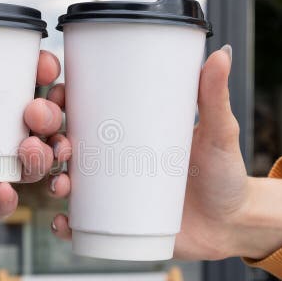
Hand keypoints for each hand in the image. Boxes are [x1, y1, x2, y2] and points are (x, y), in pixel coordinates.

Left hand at [0, 37, 62, 228]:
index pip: (21, 80)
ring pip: (30, 165)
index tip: (44, 68)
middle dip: (53, 116)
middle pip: (40, 123)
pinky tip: (2, 191)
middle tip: (35, 112)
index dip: (45, 72)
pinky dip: (6, 201)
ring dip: (44, 158)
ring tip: (31, 150)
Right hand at [49, 46, 281, 260]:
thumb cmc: (225, 174)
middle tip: (59, 147)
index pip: (81, 110)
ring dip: (52, 181)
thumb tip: (221, 54)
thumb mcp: (218, 133)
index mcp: (127, 131)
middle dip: (47, 143)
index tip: (56, 97)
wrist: (234, 225)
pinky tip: (63, 223)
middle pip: (64, 145)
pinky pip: (81, 226)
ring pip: (66, 182)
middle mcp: (111, 161)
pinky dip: (66, 226)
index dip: (58, 103)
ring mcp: (111, 195)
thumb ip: (215, 97)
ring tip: (62, 185)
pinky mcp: (116, 226)